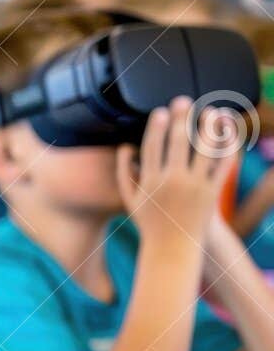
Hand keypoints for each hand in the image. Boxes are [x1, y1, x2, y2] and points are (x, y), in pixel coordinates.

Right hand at [118, 98, 235, 250]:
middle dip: (181, 118)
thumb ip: (123, 172)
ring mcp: (195, 187)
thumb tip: (124, 147)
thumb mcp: (129, 199)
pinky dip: (227, 148)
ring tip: (210, 112)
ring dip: (208, 127)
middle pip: (178, 142)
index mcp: (150, 182)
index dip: (157, 126)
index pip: (153, 146)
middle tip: (183, 101)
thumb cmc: (148, 223)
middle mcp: (172, 182)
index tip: (160, 111)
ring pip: (204, 150)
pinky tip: (226, 134)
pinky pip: (222, 166)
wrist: (172, 249)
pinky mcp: (212, 193)